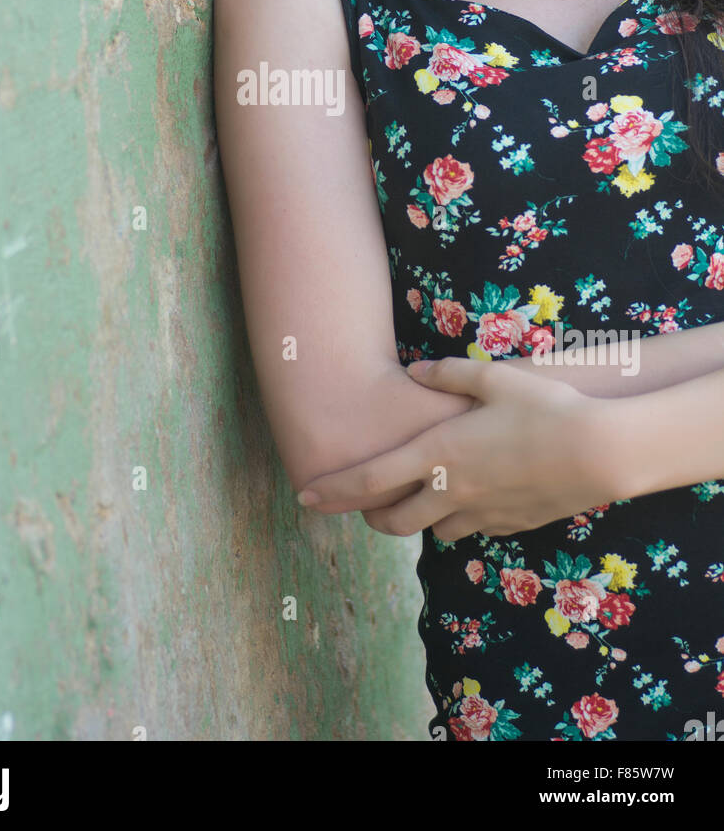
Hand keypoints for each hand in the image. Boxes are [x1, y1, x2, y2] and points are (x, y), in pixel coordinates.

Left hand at [298, 357, 616, 541]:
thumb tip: (414, 372)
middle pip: (394, 520)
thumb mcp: (492, 378)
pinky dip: (462, 519)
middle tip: (365, 509)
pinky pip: (474, 530)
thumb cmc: (544, 406)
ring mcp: (482, 513)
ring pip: (434, 530)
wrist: (599, 452)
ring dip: (420, 518)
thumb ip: (447, 375)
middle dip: (372, 517)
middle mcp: (451, 491)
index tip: (304, 497)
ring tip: (421, 499)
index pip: (369, 479)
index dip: (332, 490)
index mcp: (438, 453)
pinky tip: (473, 499)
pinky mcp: (511, 526)